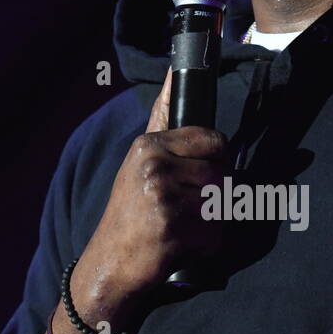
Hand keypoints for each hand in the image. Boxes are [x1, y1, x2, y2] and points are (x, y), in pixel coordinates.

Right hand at [72, 67, 227, 311]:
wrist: (110, 263)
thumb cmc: (130, 213)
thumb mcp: (140, 160)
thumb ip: (162, 119)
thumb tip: (175, 70)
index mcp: (149, 145)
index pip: (215, 141)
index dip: (215, 163)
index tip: (196, 179)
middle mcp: (155, 167)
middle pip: (223, 173)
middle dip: (214, 195)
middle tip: (185, 209)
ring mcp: (163, 198)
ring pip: (222, 203)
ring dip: (211, 221)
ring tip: (181, 226)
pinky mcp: (173, 230)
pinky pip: (216, 233)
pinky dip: (206, 245)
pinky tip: (180, 245)